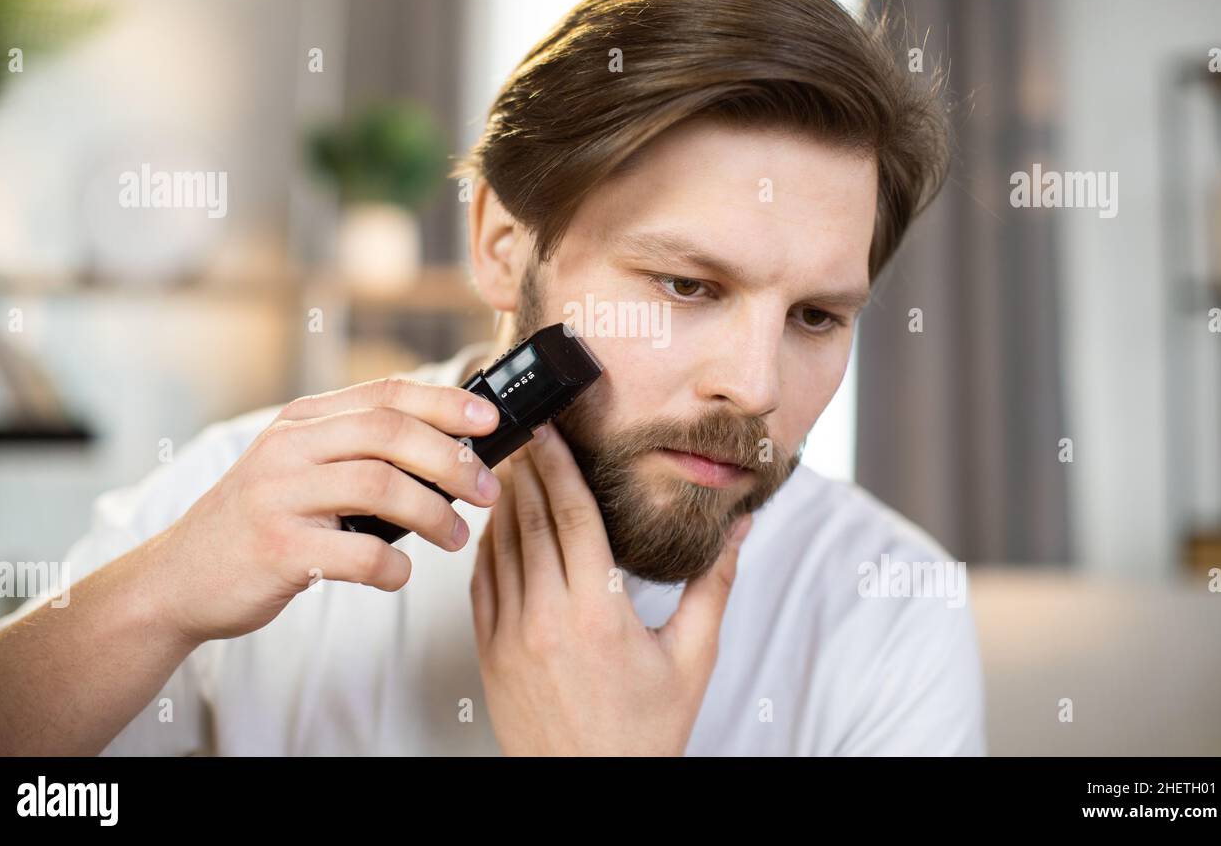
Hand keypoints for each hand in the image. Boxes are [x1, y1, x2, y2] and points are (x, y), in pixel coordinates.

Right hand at [151, 377, 503, 644]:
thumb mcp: (298, 467)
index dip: (446, 403)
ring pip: (382, 486)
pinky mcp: (277, 549)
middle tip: (486, 491)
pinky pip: (359, 553)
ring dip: (435, 514)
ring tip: (456, 536)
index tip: (491, 420)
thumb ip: (356, 450)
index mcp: (301, 420)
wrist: (177, 579)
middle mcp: (289, 448)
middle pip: (391, 433)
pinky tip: (399, 574)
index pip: (386, 394)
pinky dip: (394, 567)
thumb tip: (451, 448)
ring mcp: (279, 496)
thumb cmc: (259, 523)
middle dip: (453, 460)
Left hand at [470, 422, 752, 755]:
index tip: (551, 428)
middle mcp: (546, 617)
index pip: (571, 515)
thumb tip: (740, 526)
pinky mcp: (488, 653)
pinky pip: (481, 581)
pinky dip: (488, 543)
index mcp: (598, 613)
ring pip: (498, 545)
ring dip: (504, 499)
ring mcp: (509, 635)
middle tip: (527, 428)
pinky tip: (499, 523)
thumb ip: (714, 585)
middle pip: (529, 519)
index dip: (559, 464)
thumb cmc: (646, 731)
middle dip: (528, 467)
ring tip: (513, 463)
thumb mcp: (692, 658)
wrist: (590, 792)